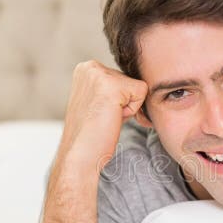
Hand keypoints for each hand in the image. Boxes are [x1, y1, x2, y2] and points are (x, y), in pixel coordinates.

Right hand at [57, 60, 147, 174]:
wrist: (80, 155)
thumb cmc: (92, 134)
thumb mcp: (100, 101)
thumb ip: (113, 88)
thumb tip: (140, 85)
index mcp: (86, 68)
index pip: (123, 77)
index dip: (120, 100)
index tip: (103, 113)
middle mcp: (90, 67)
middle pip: (132, 80)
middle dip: (125, 103)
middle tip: (105, 118)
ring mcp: (100, 74)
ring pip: (138, 87)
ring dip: (129, 108)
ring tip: (107, 118)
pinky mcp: (113, 86)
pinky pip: (142, 93)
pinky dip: (133, 111)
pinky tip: (113, 118)